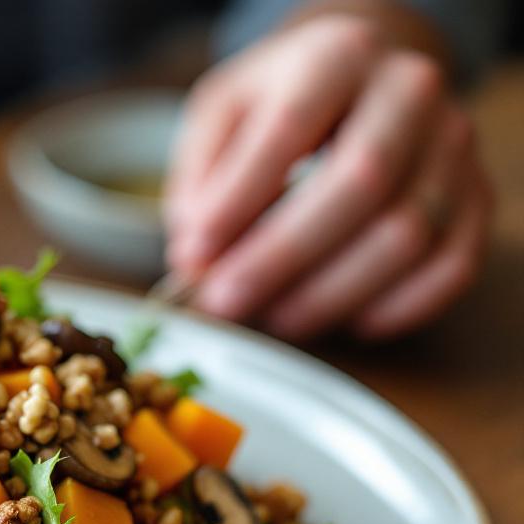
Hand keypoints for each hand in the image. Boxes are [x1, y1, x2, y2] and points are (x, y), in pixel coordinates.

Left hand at [165, 14, 492, 341]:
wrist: (367, 77)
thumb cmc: (285, 100)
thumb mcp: (223, 112)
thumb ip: (202, 177)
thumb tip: (197, 256)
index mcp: (338, 56)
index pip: (291, 127)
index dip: (238, 200)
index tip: (193, 254)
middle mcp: (410, 92)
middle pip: (361, 183)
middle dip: (283, 258)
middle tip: (225, 301)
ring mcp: (453, 146)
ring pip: (407, 234)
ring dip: (329, 294)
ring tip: (271, 317)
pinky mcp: (477, 197)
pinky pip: (450, 267)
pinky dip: (394, 309)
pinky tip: (344, 319)